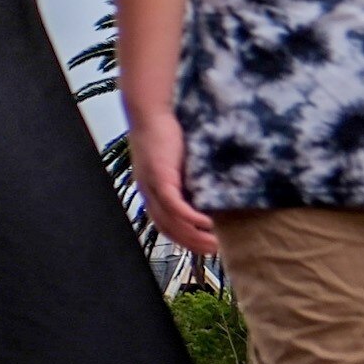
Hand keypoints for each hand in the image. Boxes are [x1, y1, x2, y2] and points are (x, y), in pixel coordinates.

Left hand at [128, 110, 219, 255]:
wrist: (151, 111)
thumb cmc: (166, 133)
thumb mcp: (178, 162)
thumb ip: (187, 178)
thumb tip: (209, 190)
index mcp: (150, 190)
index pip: (164, 224)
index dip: (183, 239)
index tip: (203, 246)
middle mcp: (148, 192)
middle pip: (168, 228)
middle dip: (191, 244)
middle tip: (214, 252)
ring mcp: (152, 186)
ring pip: (171, 221)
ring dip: (193, 236)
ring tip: (215, 244)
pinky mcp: (160, 177)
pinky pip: (174, 205)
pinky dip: (190, 218)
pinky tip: (206, 224)